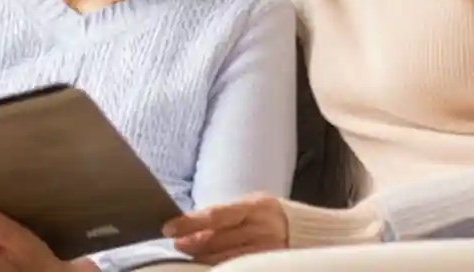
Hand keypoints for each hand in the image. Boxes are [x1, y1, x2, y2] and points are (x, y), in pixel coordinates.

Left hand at [162, 194, 287, 264]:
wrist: (303, 231)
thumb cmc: (266, 216)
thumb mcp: (249, 206)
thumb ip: (223, 214)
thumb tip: (189, 225)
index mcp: (256, 206)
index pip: (216, 215)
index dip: (190, 222)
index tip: (169, 227)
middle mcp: (263, 228)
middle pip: (219, 239)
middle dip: (193, 242)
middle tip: (176, 244)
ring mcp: (267, 249)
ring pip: (226, 257)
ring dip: (202, 257)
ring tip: (189, 255)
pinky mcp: (268, 264)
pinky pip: (238, 266)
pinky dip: (220, 266)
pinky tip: (208, 264)